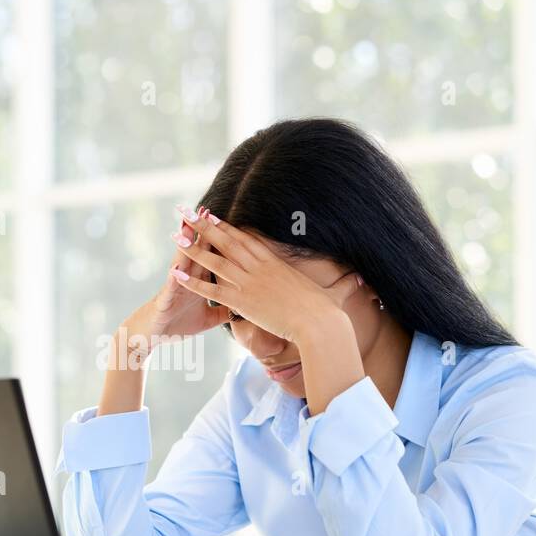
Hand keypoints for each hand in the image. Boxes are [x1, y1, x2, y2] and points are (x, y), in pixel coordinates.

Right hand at [122, 207, 232, 348]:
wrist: (152, 337)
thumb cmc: (177, 325)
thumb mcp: (207, 319)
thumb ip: (223, 310)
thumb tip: (242, 308)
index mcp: (198, 282)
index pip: (210, 255)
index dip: (218, 238)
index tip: (227, 220)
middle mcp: (186, 279)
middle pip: (196, 251)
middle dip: (201, 231)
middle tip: (205, 209)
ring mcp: (175, 287)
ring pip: (181, 261)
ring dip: (184, 243)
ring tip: (186, 225)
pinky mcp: (165, 299)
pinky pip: (171, 286)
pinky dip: (174, 276)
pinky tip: (176, 265)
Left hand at [169, 212, 361, 344]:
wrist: (320, 324)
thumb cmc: (326, 311)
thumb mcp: (331, 292)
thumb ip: (339, 284)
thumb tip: (361, 279)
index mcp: (275, 262)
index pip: (247, 237)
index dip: (228, 226)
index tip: (212, 214)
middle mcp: (259, 267)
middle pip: (226, 240)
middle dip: (204, 225)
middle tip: (185, 211)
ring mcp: (249, 282)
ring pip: (215, 260)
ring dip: (193, 246)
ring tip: (174, 235)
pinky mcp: (242, 301)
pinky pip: (212, 289)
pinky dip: (193, 280)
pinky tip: (176, 272)